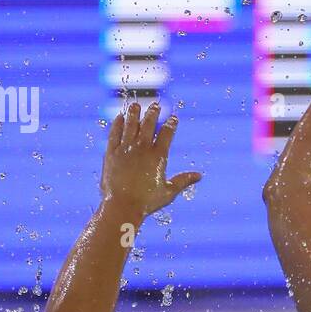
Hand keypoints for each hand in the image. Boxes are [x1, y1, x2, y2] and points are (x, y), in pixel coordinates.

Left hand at [100, 101, 201, 217]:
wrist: (122, 206)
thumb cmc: (147, 202)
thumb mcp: (169, 191)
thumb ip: (184, 180)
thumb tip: (199, 176)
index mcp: (158, 156)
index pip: (167, 134)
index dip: (171, 124)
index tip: (174, 118)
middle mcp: (142, 149)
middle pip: (149, 124)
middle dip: (153, 113)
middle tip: (155, 105)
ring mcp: (125, 149)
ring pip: (130, 125)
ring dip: (134, 113)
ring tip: (135, 106)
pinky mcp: (111, 153)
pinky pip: (114, 133)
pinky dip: (118, 124)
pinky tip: (119, 118)